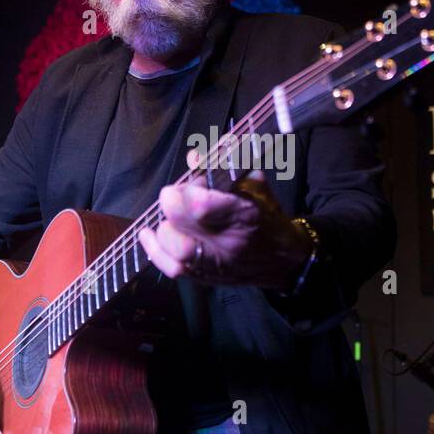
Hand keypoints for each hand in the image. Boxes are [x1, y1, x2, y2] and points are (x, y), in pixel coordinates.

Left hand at [138, 151, 311, 288]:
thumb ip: (224, 170)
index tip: (190, 184)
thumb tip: (193, 156)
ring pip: (175, 247)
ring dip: (167, 226)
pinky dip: (155, 250)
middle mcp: (228, 242)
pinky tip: (148, 234)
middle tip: (175, 195)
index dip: (188, 191)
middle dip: (172, 203)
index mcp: (244, 215)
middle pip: (183, 224)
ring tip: (172, 217)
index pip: (201, 205)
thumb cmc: (269, 218)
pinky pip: (172, 268)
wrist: (284, 261)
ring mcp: (215, 263)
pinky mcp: (205, 277)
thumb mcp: (254, 188)